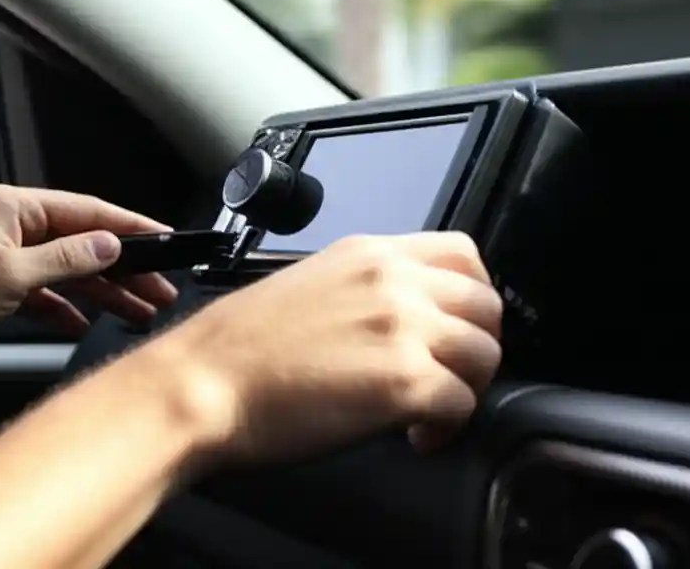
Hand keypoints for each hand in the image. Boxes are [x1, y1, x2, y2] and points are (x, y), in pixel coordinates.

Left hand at [0, 185, 178, 377]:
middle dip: (123, 269)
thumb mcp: (11, 276)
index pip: (86, 210)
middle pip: (83, 243)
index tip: (163, 240)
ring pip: (69, 272)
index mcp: (12, 207)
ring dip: (104, 293)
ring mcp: (5, 258)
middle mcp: (10, 227)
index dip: (128, 227)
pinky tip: (84, 325)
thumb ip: (66, 259)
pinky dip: (68, 309)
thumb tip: (110, 245)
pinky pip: (47, 294)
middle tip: (160, 290)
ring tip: (139, 313)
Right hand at [147, 233, 501, 462]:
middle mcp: (393, 280)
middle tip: (446, 376)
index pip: (464, 254)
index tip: (453, 328)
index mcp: (369, 254)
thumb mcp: (307, 286)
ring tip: (427, 412)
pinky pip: (463, 404)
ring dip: (465, 388)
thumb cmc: (235, 349)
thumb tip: (400, 320)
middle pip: (487, 305)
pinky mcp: (404, 381)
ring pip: (485, 354)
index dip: (471, 297)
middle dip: (475, 348)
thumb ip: (363, 289)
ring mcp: (403, 328)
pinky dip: (446, 428)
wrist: (202, 384)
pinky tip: (413, 435)